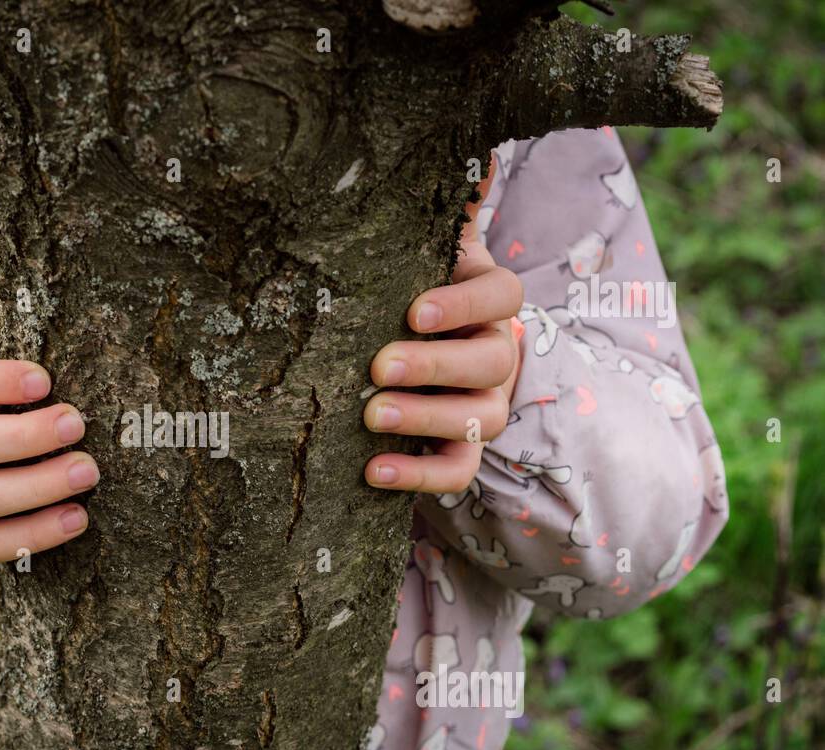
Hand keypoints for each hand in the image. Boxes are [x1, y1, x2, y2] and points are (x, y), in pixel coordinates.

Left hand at [364, 154, 522, 493]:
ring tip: (368, 417)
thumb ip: (444, 206)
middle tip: (378, 366)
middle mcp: (498, 354)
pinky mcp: (461, 452)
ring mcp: (485, 408)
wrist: (409, 353)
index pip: (503, 297)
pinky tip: (370, 473)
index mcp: (489, 301)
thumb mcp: (419, 245)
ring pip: (479, 420)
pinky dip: (418, 478)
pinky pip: (455, 473)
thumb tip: (476, 150)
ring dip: (425, 420)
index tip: (412, 310)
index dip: (464, 305)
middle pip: (491, 362)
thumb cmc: (409, 286)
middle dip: (435, 366)